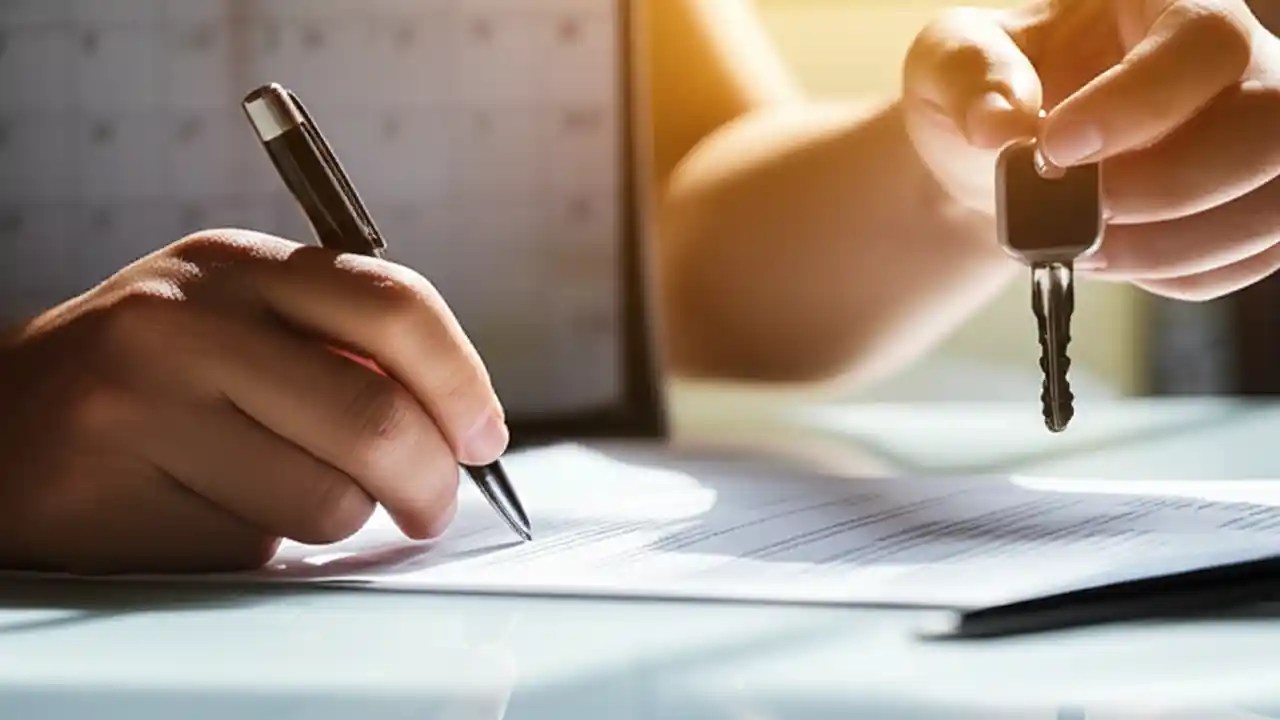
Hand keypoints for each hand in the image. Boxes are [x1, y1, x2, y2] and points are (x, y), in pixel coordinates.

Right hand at [0, 230, 507, 573]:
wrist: (7, 422)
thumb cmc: (158, 374)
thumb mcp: (241, 318)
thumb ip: (341, 346)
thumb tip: (463, 423)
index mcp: (237, 267)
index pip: (392, 306)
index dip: (462, 382)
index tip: (483, 437)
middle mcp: (185, 326)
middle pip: (375, 420)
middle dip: (431, 483)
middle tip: (431, 505)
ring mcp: (141, 411)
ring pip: (326, 502)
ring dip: (340, 517)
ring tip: (289, 491)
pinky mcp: (114, 499)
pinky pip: (254, 549)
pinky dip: (263, 545)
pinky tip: (213, 509)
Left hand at [903, 0, 1279, 299]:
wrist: (1002, 157)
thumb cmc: (988, 90)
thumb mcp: (951, 63)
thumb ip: (969, 78)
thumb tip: (999, 124)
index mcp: (1167, 2)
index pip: (1201, 42)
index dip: (1141, 103)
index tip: (1057, 149)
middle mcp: (1236, 62)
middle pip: (1270, 124)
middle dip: (1175, 186)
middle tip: (1085, 211)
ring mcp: (1254, 135)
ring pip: (1270, 201)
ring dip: (1175, 245)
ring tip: (1086, 247)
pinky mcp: (1252, 202)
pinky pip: (1253, 254)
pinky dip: (1179, 274)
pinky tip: (1116, 257)